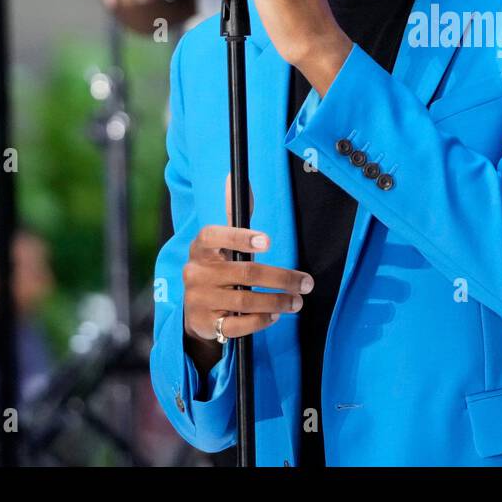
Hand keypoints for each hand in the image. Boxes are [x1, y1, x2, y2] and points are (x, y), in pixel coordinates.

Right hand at [182, 223, 311, 344]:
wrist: (196, 310)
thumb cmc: (219, 268)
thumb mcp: (222, 243)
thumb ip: (234, 212)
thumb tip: (233, 176)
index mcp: (201, 248)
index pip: (214, 236)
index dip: (240, 237)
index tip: (268, 241)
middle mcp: (196, 272)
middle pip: (244, 272)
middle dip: (281, 277)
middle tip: (306, 283)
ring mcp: (198, 299)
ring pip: (244, 300)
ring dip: (277, 301)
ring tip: (297, 302)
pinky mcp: (204, 323)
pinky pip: (237, 326)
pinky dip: (259, 321)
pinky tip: (275, 315)